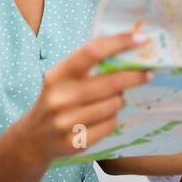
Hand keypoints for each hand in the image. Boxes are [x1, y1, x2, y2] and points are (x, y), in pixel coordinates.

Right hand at [17, 32, 150, 163]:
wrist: (34, 138)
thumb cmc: (57, 99)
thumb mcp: (63, 78)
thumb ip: (89, 64)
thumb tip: (129, 46)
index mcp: (57, 75)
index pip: (92, 51)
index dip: (119, 43)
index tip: (141, 38)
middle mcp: (60, 98)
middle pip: (112, 82)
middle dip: (134, 77)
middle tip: (147, 74)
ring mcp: (66, 123)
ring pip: (114, 104)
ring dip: (120, 99)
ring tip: (114, 98)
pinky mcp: (76, 142)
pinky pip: (111, 124)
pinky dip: (113, 117)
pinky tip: (104, 116)